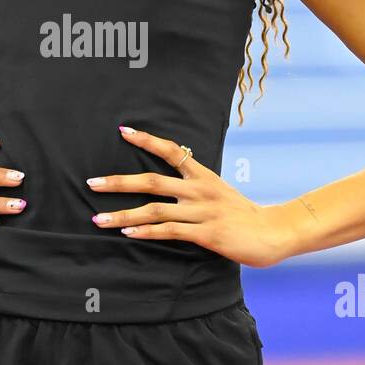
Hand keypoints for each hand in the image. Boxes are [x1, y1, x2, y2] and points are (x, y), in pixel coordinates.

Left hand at [85, 126, 299, 268]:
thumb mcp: (220, 192)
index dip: (147, 139)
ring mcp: (202, 211)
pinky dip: (147, 232)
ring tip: (99, 220)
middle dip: (118, 182)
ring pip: (155, 210)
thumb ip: (195, 187)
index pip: (172, 150)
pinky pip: (170, 232)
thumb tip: (168, 185)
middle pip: (152, 180)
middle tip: (91, 183)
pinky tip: (129, 233)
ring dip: (124, 215)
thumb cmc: (243, 214)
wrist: (272, 232)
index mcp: (203, 175)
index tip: (123, 130)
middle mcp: (199, 189)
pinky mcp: (207, 233)